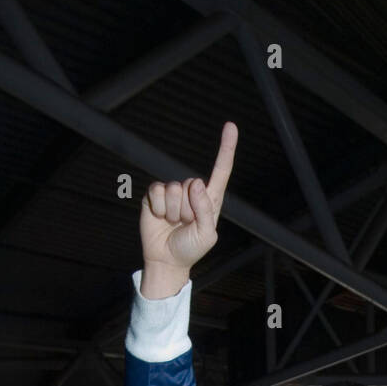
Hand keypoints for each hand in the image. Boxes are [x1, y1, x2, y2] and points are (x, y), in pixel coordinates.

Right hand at [140, 120, 237, 285]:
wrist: (166, 259)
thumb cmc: (190, 248)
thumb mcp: (206, 234)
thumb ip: (205, 210)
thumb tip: (196, 183)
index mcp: (210, 199)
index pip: (221, 170)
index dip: (226, 148)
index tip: (230, 126)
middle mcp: (192, 191)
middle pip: (192, 184)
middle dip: (188, 208)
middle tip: (185, 224)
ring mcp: (173, 192)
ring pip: (174, 189)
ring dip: (174, 211)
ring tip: (174, 223)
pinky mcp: (155, 195)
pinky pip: (157, 191)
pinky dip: (159, 208)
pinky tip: (161, 218)